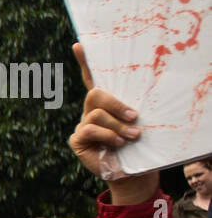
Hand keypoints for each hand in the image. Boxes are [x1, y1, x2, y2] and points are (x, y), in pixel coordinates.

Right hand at [69, 43, 158, 204]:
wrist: (132, 174)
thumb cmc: (139, 147)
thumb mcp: (139, 124)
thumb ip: (133, 111)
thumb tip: (138, 105)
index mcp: (107, 105)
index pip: (93, 79)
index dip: (85, 62)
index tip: (79, 44)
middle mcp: (92, 111)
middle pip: (95, 93)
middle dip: (116, 104)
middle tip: (135, 116)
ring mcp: (83, 125)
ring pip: (96, 113)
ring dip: (117, 125)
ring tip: (132, 136)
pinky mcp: (78, 140)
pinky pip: (91, 129)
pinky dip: (108, 135)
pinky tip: (119, 143)